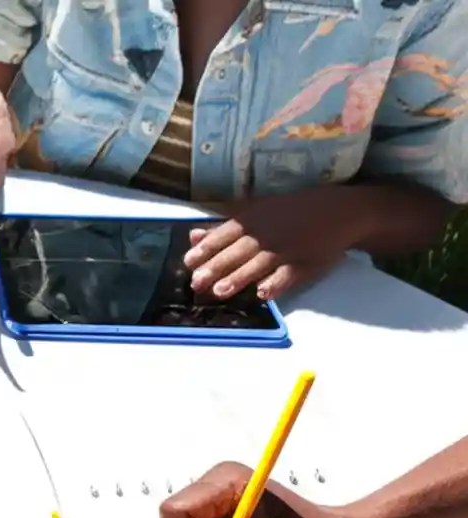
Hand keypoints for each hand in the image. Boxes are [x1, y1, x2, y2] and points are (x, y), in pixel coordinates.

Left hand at [185, 187, 357, 300]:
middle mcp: (268, 234)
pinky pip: (290, 275)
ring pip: (259, 265)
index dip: (207, 248)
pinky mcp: (307, 263)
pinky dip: (277, 283)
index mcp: (254, 219)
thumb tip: (193, 236)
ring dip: (239, 278)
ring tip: (220, 292)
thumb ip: (224, 227)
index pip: (226, 234)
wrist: (341, 210)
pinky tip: (262, 294)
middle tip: (196, 283)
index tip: (188, 262)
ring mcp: (287, 249)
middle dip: (217, 267)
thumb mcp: (257, 211)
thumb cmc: (292, 211)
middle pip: (238, 251)